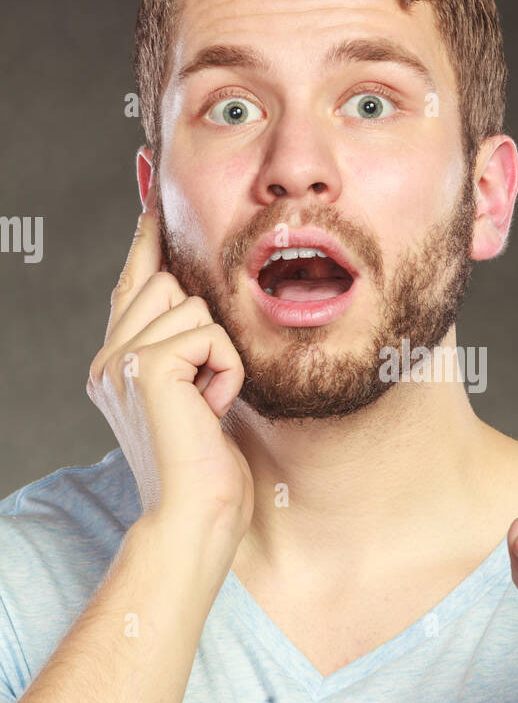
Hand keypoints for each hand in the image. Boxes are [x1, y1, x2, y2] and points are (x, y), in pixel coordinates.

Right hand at [86, 188, 253, 536]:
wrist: (195, 516)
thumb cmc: (209, 467)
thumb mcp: (198, 396)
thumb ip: (187, 348)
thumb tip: (200, 298)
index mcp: (114, 362)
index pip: (132, 282)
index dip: (144, 236)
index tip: (151, 186)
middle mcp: (107, 356)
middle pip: (167, 282)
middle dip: (203, 324)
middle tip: (205, 390)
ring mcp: (119, 359)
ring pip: (191, 305)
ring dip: (219, 354)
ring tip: (207, 405)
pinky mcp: (144, 366)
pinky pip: (209, 333)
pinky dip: (226, 370)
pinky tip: (210, 409)